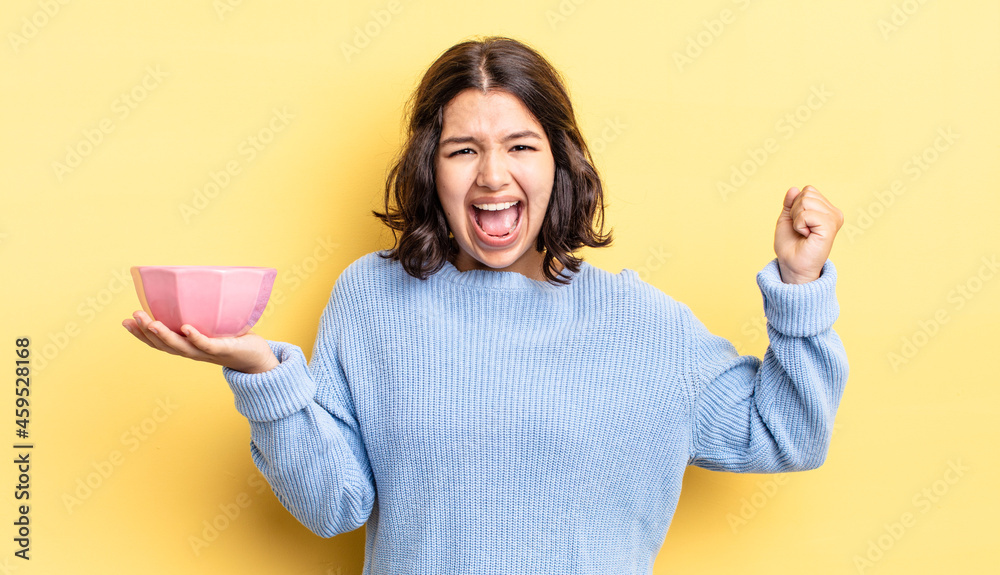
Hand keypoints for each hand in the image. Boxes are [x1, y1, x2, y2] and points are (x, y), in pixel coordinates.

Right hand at [123, 311, 279, 373]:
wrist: (256, 358)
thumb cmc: (234, 339)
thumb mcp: (212, 325)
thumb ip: (199, 311)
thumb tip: (189, 286)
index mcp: (187, 346)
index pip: (159, 342)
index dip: (141, 335)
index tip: (124, 322)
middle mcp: (193, 352)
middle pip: (165, 345)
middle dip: (146, 332)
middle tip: (131, 317)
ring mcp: (206, 352)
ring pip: (181, 346)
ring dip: (165, 335)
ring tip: (151, 323)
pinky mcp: (223, 350)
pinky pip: (206, 344)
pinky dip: (195, 337)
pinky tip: (186, 328)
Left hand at [773, 185, 843, 283]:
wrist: (792, 265)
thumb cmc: (791, 245)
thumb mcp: (788, 218)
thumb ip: (791, 202)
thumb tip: (794, 188)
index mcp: (826, 209)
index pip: (808, 190)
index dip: (795, 205)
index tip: (799, 223)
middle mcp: (834, 213)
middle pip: (807, 193)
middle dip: (796, 210)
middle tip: (800, 229)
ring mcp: (834, 219)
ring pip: (806, 201)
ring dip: (797, 218)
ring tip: (803, 232)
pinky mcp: (830, 227)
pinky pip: (807, 214)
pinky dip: (799, 224)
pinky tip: (806, 235)